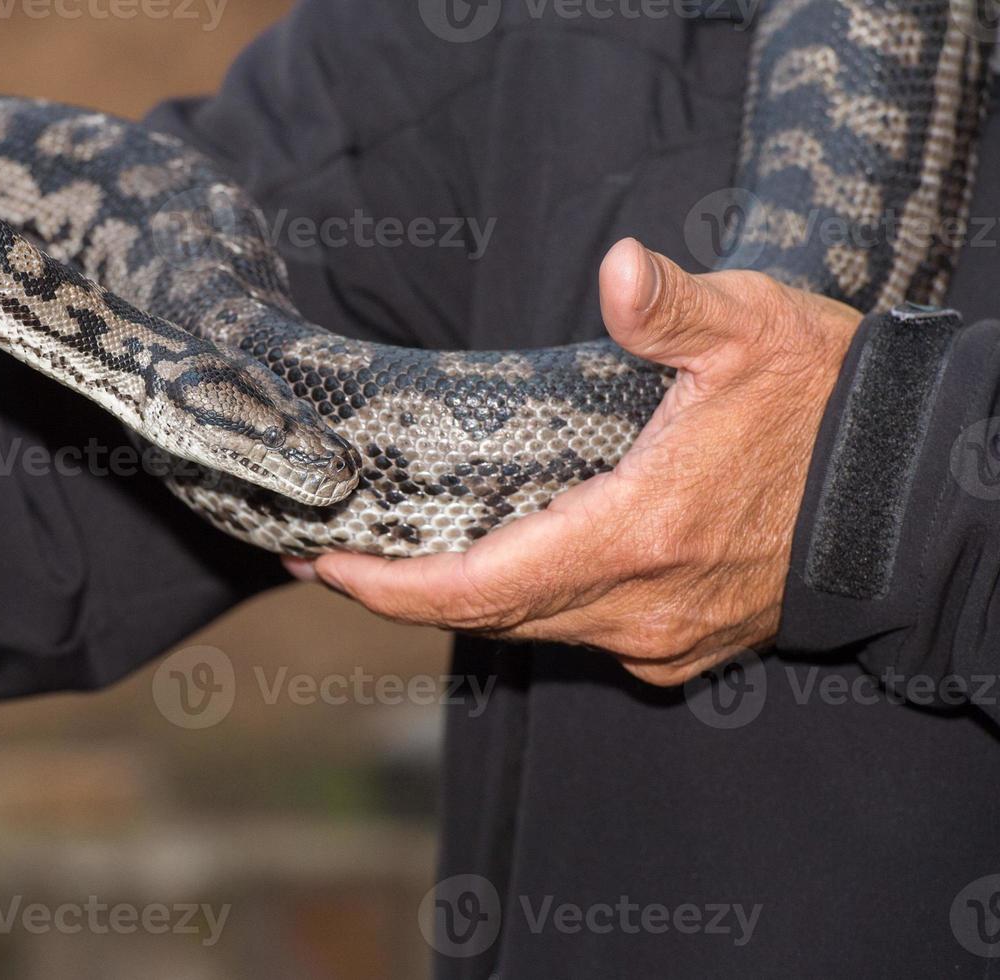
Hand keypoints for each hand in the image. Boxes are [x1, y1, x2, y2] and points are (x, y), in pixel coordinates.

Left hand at [284, 239, 860, 684]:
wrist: (916, 488)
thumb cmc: (832, 407)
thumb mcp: (751, 331)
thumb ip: (671, 308)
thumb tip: (617, 266)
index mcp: (635, 535)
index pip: (477, 589)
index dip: (390, 590)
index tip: (326, 570)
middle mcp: (639, 606)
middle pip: (490, 616)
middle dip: (406, 594)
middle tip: (339, 559)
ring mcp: (664, 636)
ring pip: (535, 629)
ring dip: (464, 602)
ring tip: (401, 562)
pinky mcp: (689, 645)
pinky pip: (584, 635)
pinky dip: (531, 608)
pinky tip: (504, 570)